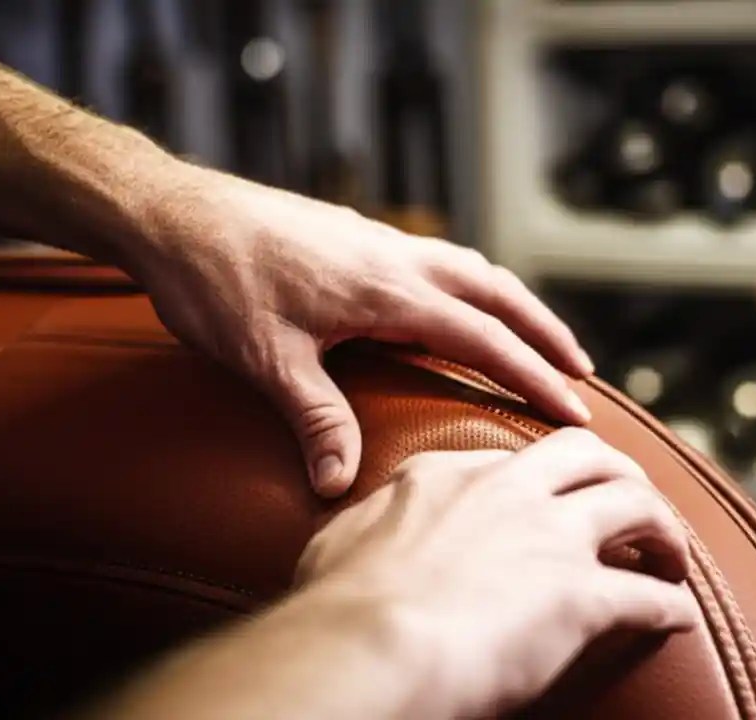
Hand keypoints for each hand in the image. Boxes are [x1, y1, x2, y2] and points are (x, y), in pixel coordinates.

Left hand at [126, 166, 594, 496]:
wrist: (173, 214)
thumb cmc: (216, 281)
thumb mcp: (267, 358)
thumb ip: (315, 418)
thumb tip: (341, 485)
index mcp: (388, 289)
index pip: (483, 337)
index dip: (533, 376)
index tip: (574, 412)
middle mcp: (395, 257)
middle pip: (497, 291)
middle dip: (545, 332)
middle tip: (582, 372)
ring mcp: (375, 242)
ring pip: (469, 267)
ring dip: (511, 303)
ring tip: (535, 338)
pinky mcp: (354, 238)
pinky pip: (434, 259)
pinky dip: (468, 285)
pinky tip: (452, 306)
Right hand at [294, 428, 698, 717]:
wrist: (366, 645)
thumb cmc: (338, 607)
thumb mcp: (340, 541)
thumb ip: (368, 525)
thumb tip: (356, 534)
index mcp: (447, 475)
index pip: (510, 459)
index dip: (540, 477)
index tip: (551, 494)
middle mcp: (507, 491)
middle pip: (588, 456)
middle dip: (620, 473)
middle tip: (631, 500)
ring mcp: (550, 537)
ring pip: (639, 504)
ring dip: (664, 531)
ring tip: (670, 558)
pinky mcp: (582, 595)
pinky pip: (650, 597)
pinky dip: (672, 609)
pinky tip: (676, 621)